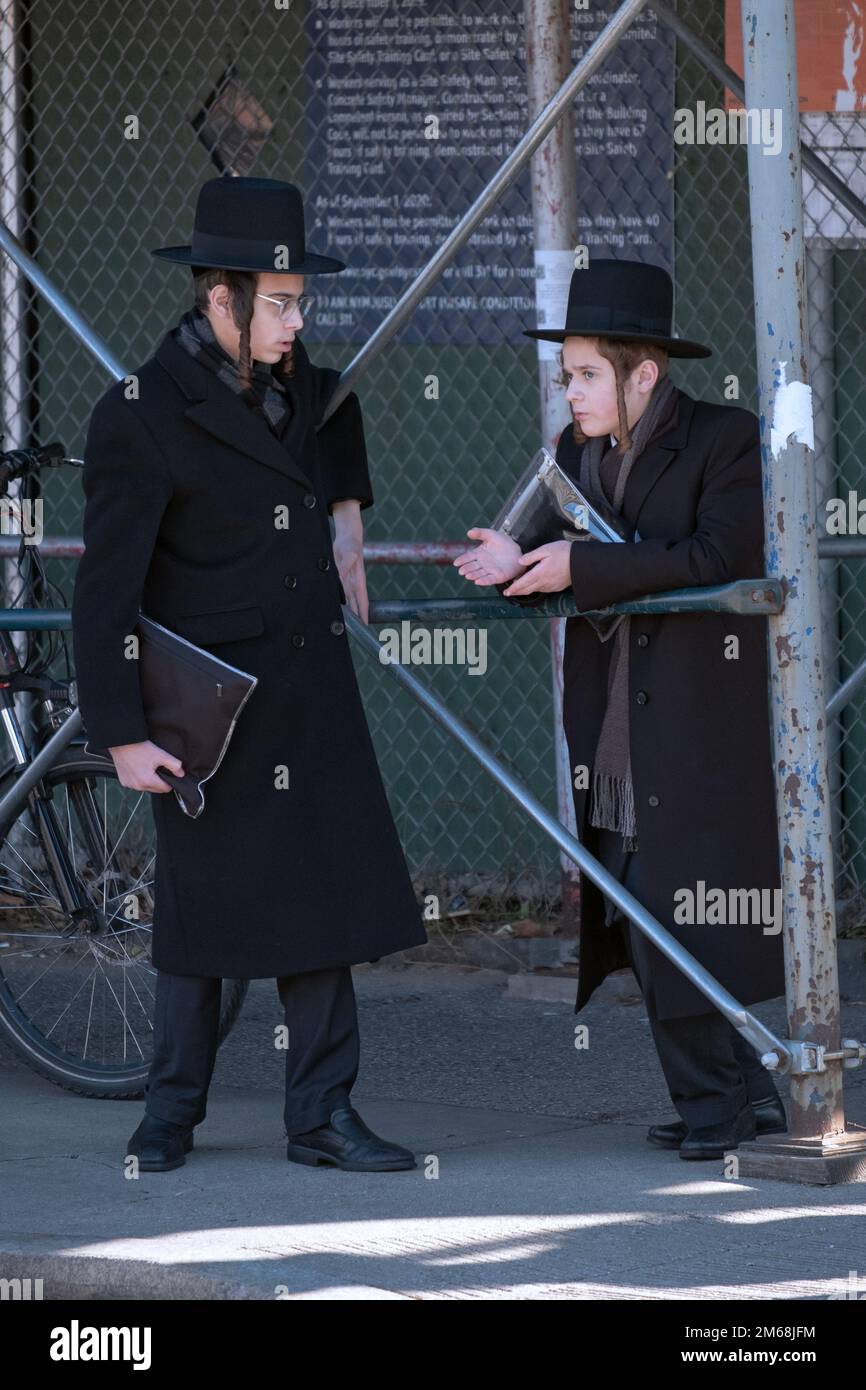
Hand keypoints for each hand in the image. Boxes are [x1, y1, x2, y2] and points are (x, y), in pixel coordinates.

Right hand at [108, 740, 184, 792]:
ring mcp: (130, 785)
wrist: (122, 742)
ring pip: (146, 787)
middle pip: (156, 789)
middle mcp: (138, 786)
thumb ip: (174, 765)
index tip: (167, 772)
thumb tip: (181, 774)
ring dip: (149, 780)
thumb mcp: (161, 754)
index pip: (165, 789)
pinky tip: (139, 768)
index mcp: (148, 781)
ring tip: (147, 766)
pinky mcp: (124, 782)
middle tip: (157, 767)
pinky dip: (139, 779)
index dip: (170, 781)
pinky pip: (136, 784)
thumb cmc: (139, 747)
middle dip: (159, 781)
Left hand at [332, 499, 368, 623]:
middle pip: (355, 603)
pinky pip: (340, 592)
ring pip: (347, 600)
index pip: (362, 600)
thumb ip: (346, 565)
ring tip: (346, 624)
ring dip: (348, 610)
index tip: (365, 624)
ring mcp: (347, 581)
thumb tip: (342, 576)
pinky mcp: (340, 577)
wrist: (347, 536)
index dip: (363, 612)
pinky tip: (337, 607)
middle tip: (355, 630)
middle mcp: (353, 583)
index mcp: (358, 580)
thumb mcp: (349, 553)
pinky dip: (339, 600)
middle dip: (356, 616)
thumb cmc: (351, 544)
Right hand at [453, 528, 523, 585]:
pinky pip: (489, 579)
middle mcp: (482, 563)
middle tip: (461, 571)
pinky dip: (483, 581)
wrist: (517, 551)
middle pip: (472, 567)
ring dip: (473, 575)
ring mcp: (489, 570)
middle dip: (466, 569)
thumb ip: (480, 533)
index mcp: (479, 554)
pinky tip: (477, 582)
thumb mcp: (491, 535)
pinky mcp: (497, 576)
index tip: (456, 563)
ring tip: (468, 576)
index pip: (468, 557)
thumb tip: (469, 532)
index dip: (462, 560)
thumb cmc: (503, 543)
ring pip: (479, 573)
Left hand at [502, 539, 572, 596]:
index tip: (506, 592)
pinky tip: (534, 584)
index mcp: (540, 573)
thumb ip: (532, 556)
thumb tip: (519, 562)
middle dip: (517, 592)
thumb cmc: (564, 553)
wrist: (582, 562)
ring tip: (519, 587)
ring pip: (535, 590)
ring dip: (526, 590)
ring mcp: (551, 586)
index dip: (514, 588)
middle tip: (509, 593)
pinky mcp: (557, 587)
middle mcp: (544, 583)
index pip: (523, 583)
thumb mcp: (546, 549)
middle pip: (527, 590)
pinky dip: (535, 588)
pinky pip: (543, 590)